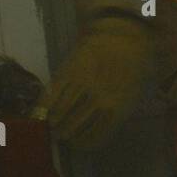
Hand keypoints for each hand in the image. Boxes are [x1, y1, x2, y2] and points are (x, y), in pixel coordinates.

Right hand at [39, 17, 150, 149]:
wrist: (122, 31)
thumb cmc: (132, 61)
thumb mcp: (133, 90)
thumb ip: (118, 110)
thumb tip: (101, 128)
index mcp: (119, 107)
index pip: (97, 136)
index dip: (84, 144)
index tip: (77, 145)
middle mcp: (100, 100)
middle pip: (77, 127)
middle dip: (67, 135)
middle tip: (61, 137)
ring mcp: (84, 86)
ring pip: (63, 113)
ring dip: (55, 123)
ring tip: (53, 126)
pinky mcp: (71, 71)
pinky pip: (54, 94)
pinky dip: (46, 105)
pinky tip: (43, 111)